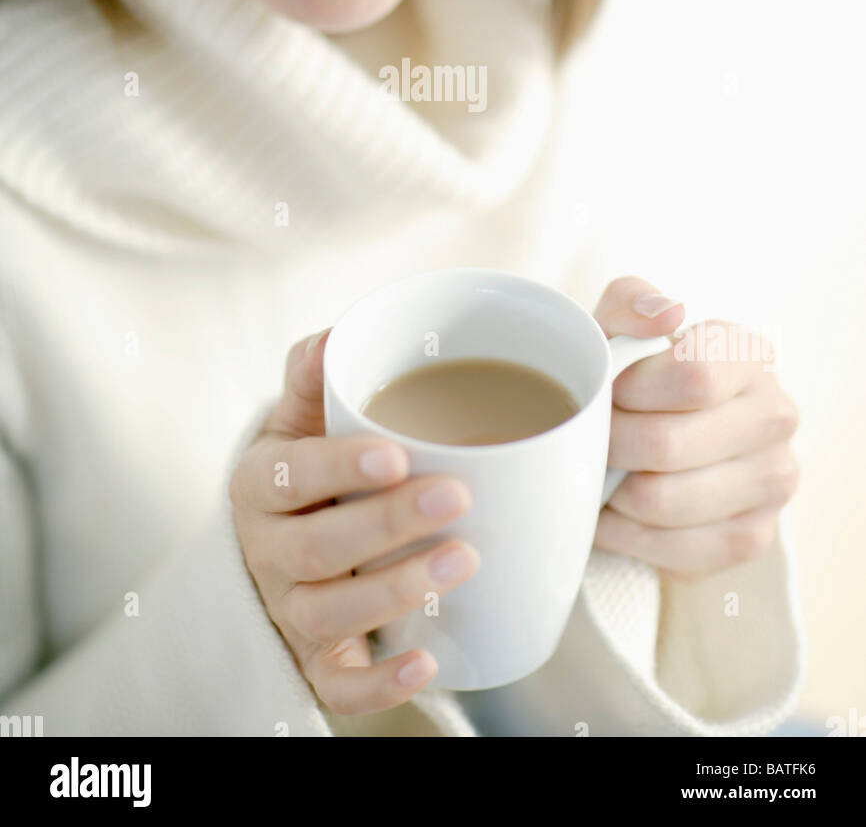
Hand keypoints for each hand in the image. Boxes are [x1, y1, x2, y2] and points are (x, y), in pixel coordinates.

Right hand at [229, 329, 480, 715]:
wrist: (278, 543)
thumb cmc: (305, 470)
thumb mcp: (299, 419)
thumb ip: (315, 375)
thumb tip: (336, 336)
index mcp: (260, 484)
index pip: (290, 476)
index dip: (339, 468)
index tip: (397, 455)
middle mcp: (266, 552)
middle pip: (319, 547)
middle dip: (389, 525)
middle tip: (457, 497)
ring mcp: (288, 611)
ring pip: (329, 615)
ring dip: (396, 591)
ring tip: (463, 562)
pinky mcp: (314, 662)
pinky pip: (336, 686)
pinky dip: (379, 684)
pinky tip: (427, 662)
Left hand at [591, 277, 799, 580]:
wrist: (653, 442)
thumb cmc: (631, 377)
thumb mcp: (619, 327)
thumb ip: (631, 302)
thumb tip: (668, 313)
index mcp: (747, 353)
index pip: (693, 377)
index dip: (631, 391)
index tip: (608, 392)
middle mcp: (775, 414)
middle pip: (668, 445)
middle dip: (609, 446)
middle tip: (590, 441)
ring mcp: (773, 479)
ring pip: (664, 501)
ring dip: (612, 493)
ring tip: (599, 474)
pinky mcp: (754, 536)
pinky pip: (673, 549)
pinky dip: (626, 536)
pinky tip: (615, 513)